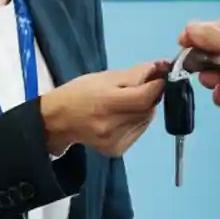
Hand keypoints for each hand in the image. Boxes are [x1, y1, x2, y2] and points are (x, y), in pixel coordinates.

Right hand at [39, 61, 169, 155]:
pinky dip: (138, 121)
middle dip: (152, 96)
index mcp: (106, 102)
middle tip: (145, 88)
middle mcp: (111, 125)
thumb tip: (161, 68)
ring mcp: (114, 140)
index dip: (158, 86)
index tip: (160, 78)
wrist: (58, 120)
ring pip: (145, 121)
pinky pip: (138, 132)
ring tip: (130, 102)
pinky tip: (125, 116)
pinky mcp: (116, 150)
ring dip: (145, 109)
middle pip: (147, 109)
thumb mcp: (105, 77)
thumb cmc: (80, 92)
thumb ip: (135, 74)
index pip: (145, 97)